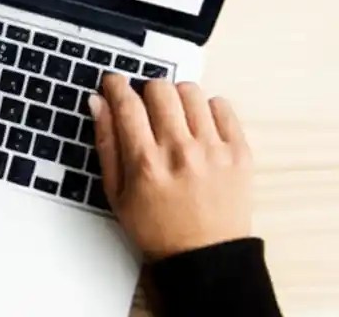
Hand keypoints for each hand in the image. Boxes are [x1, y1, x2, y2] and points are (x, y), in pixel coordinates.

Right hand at [89, 74, 253, 260]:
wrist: (205, 258)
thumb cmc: (157, 229)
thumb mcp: (116, 192)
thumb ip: (106, 143)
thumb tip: (99, 103)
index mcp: (146, 163)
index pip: (127, 104)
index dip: (116, 85)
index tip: (114, 82)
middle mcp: (180, 152)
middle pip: (160, 89)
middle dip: (146, 91)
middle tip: (146, 105)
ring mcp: (213, 151)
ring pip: (191, 92)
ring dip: (177, 97)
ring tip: (175, 116)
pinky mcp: (240, 153)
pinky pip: (223, 106)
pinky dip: (207, 108)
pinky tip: (199, 125)